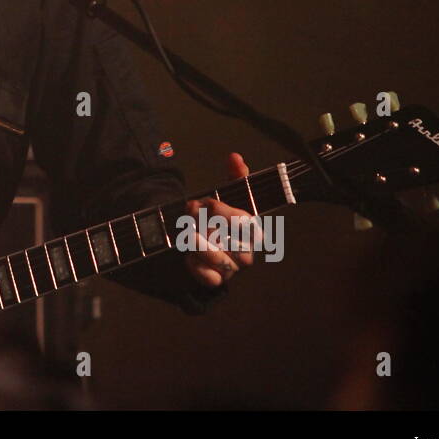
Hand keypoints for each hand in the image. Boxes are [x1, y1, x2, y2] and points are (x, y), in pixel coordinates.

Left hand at [183, 152, 256, 288]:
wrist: (204, 245)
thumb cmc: (220, 218)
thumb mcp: (228, 195)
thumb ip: (235, 177)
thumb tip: (235, 157)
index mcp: (253, 231)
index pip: (245, 223)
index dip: (222, 211)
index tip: (203, 201)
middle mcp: (246, 252)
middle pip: (233, 243)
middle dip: (208, 224)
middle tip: (189, 211)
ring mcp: (232, 268)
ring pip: (221, 261)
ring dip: (201, 244)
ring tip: (186, 231)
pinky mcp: (216, 280)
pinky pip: (210, 279)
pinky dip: (197, 268)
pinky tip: (187, 256)